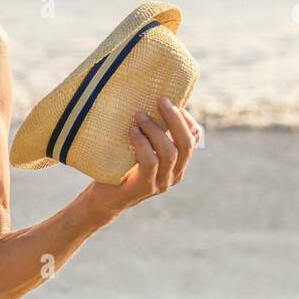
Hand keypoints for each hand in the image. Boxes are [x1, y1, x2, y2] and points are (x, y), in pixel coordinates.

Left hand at [87, 97, 200, 214]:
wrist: (105, 198)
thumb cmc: (121, 166)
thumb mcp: (141, 148)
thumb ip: (151, 133)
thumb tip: (150, 100)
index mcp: (178, 163)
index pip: (193, 138)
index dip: (186, 119)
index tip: (172, 102)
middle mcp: (174, 174)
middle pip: (186, 144)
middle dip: (175, 119)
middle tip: (161, 100)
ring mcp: (161, 183)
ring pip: (170, 153)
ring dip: (156, 130)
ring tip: (140, 115)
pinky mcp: (145, 188)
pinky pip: (150, 163)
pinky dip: (142, 144)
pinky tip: (133, 132)